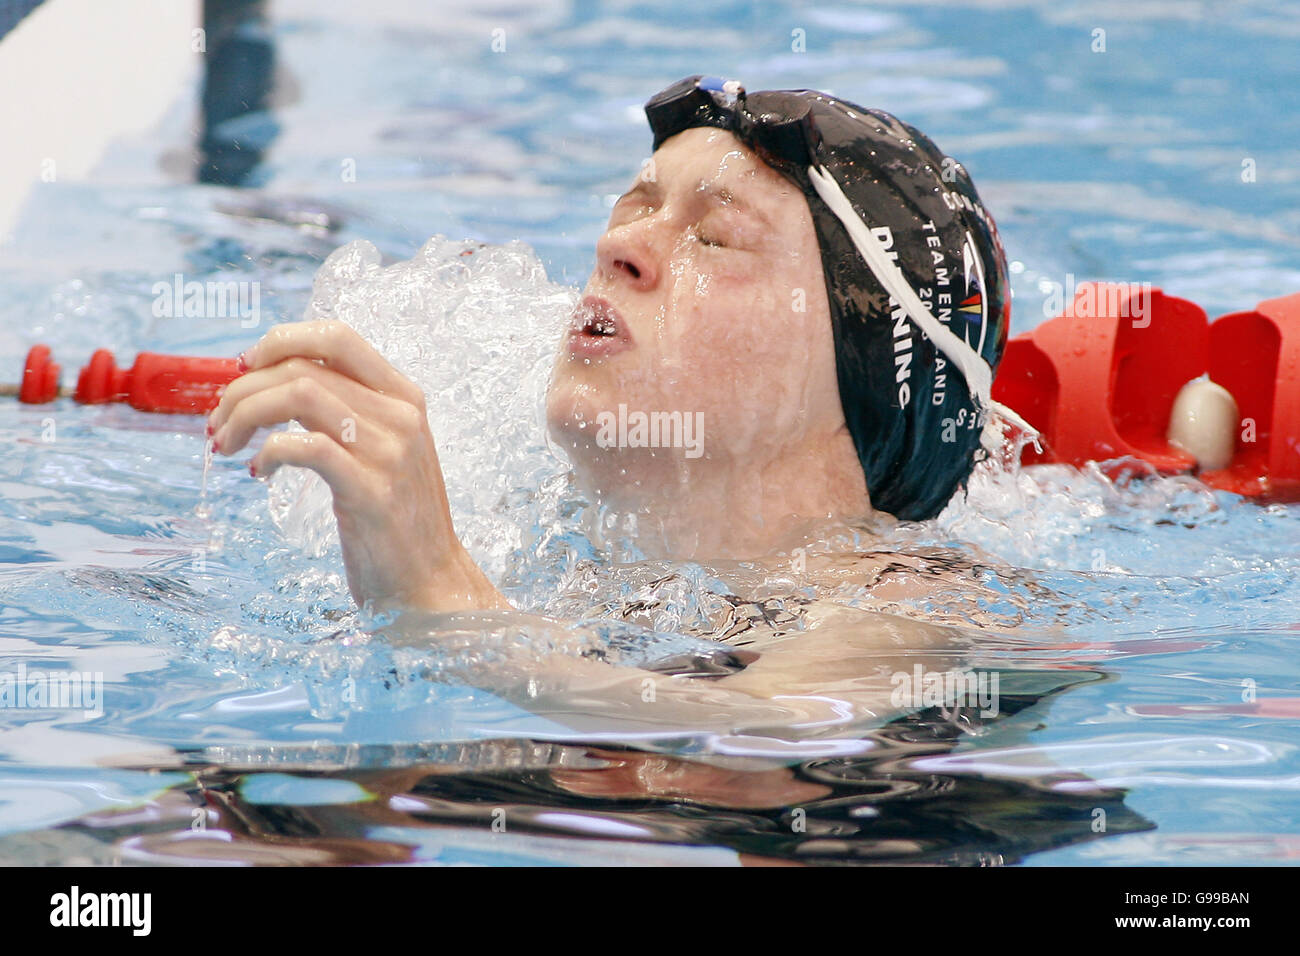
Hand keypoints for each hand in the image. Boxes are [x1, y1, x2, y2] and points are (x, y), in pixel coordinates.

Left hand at [207, 320, 508, 612]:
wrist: (431, 583)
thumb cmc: (397, 522)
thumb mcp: (384, 453)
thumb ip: (350, 414)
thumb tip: (278, 386)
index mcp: (404, 398)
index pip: (336, 337)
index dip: (280, 340)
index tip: (244, 367)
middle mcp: (401, 416)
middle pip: (302, 368)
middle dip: (243, 389)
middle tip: (218, 423)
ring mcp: (389, 452)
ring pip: (298, 396)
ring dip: (245, 415)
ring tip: (226, 444)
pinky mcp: (370, 491)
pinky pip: (303, 447)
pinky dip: (268, 453)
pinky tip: (260, 473)